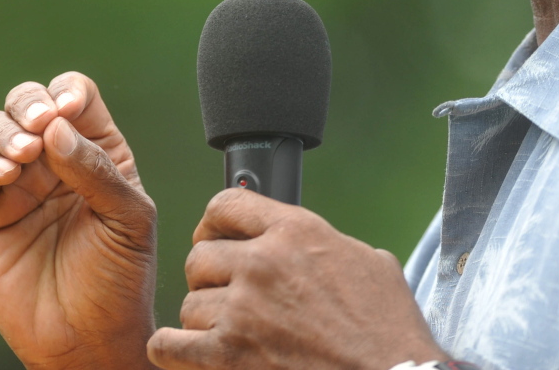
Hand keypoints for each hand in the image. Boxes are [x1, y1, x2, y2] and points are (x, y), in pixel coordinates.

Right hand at [0, 72, 158, 369]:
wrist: (87, 339)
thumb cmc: (120, 278)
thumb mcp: (128, 220)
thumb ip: (97, 171)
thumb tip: (56, 127)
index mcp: (99, 151)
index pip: (78, 97)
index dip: (68, 93)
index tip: (67, 112)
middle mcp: (56, 159)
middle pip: (30, 102)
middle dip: (29, 103)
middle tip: (39, 126)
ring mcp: (19, 183)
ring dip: (3, 131)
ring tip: (21, 157)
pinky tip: (3, 176)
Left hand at [148, 189, 446, 369]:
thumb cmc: (389, 331)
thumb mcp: (368, 262)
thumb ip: (327, 244)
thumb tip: (313, 247)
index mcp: (296, 231)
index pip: (226, 204)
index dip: (215, 223)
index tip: (215, 237)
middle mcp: (262, 262)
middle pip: (199, 257)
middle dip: (209, 278)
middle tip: (225, 296)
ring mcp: (242, 311)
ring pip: (189, 305)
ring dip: (204, 322)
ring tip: (228, 335)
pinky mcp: (227, 358)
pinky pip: (169, 346)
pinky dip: (174, 352)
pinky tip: (191, 356)